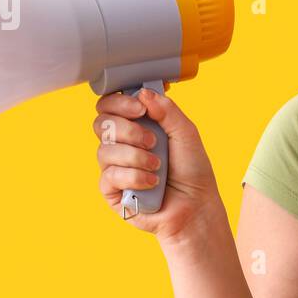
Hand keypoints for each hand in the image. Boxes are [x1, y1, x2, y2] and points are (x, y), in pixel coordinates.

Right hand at [93, 87, 220, 242]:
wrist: (196, 205)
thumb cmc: (192, 170)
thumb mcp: (185, 133)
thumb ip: (167, 110)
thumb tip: (142, 93)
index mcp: (136, 126)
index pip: (110, 106)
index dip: (118, 103)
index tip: (139, 109)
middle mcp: (122, 144)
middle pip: (101, 124)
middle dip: (128, 131)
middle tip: (153, 141)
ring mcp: (115, 167)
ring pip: (104, 151)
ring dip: (135, 157)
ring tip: (157, 165)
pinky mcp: (112, 191)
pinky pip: (110, 176)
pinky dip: (134, 177)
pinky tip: (152, 183)